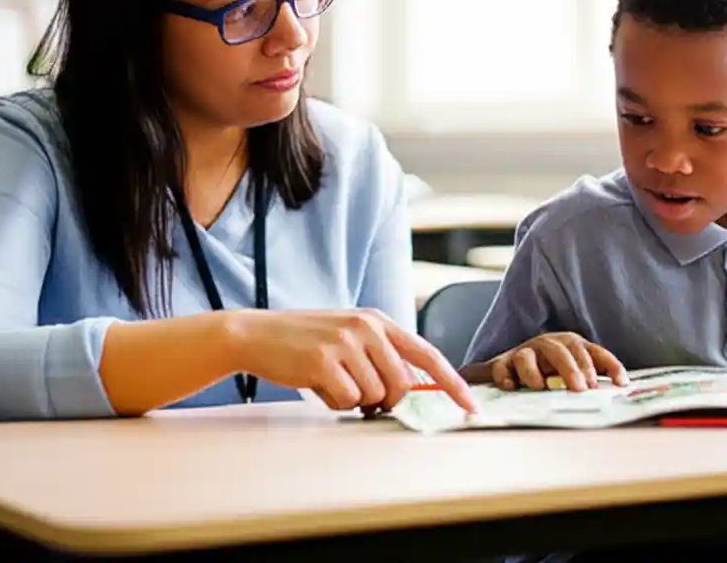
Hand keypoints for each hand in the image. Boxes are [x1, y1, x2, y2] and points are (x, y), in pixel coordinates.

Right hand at [227, 309, 477, 412]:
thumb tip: (409, 392)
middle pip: (401, 385)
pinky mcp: (325, 360)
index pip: (428, 355)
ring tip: (330, 379)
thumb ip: (381, 358)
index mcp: (379, 321)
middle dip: (383, 399)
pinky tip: (316, 383)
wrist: (257, 334)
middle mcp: (367, 327)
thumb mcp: (350, 338)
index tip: (470, 405)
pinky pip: (348, 400)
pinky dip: (334, 401)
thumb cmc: (306, 342)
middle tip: (356, 389)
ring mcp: (346, 342)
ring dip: (353, 399)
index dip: (452, 383)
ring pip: (374, 395)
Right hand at [490, 332, 628, 391]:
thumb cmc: (547, 372)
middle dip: (573, 369)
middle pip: (562, 351)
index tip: (621, 383)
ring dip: (535, 372)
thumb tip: (616, 395)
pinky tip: (511, 387)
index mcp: (572, 345)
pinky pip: (502, 367)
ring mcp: (525, 352)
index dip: (610, 366)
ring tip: (542, 387)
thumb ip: (590, 382)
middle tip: (580, 389)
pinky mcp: (503, 363)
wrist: (509, 369)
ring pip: (528, 356)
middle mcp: (549, 345)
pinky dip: (505, 376)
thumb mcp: (572, 374)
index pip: (595, 352)